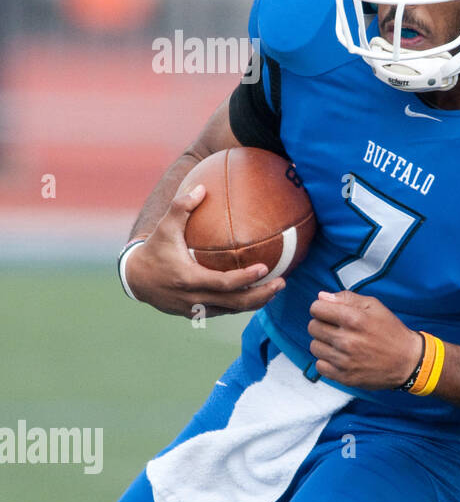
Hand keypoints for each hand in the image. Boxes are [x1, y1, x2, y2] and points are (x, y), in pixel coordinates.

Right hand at [125, 184, 284, 315]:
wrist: (135, 279)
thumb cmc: (154, 250)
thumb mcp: (164, 228)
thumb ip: (182, 207)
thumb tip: (202, 188)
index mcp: (188, 279)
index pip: (223, 283)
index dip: (245, 279)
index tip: (264, 268)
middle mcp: (193, 299)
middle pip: (235, 303)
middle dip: (261, 295)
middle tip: (282, 282)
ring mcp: (195, 309)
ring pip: (232, 310)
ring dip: (256, 302)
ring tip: (275, 288)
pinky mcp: (196, 314)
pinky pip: (225, 311)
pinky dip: (242, 304)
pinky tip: (257, 293)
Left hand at [308, 290, 423, 388]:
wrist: (407, 361)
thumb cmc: (391, 331)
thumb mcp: (374, 306)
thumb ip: (347, 298)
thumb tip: (321, 297)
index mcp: (354, 319)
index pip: (316, 308)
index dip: (322, 308)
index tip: (330, 313)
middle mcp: (347, 340)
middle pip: (312, 327)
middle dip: (322, 324)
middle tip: (337, 329)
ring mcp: (344, 360)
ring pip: (314, 346)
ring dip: (324, 343)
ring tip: (340, 343)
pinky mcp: (344, 377)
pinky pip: (319, 366)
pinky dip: (327, 361)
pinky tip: (340, 357)